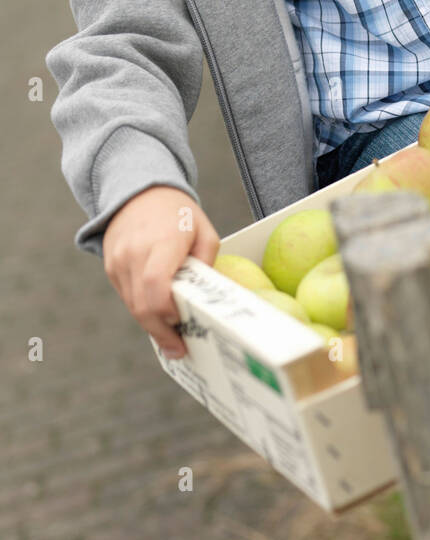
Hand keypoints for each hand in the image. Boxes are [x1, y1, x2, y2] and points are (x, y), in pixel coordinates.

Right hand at [102, 186, 220, 358]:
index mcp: (162, 242)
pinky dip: (143, 308)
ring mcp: (118, 261)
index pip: (157, 285)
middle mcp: (134, 253)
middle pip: (142, 305)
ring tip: (173, 336)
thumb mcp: (204, 229)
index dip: (168, 312)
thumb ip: (207, 260)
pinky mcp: (111, 267)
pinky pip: (127, 296)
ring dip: (152, 323)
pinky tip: (159, 314)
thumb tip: (207, 294)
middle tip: (179, 349)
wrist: (139, 191)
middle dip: (161, 332)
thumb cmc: (177, 212)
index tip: (183, 324)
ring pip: (133, 305)